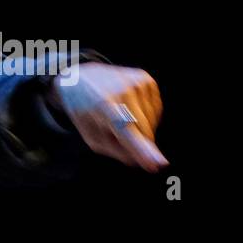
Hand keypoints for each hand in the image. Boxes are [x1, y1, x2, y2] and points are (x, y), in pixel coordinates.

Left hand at [47, 63, 167, 172]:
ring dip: (140, 127)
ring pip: (152, 124)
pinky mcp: (146, 80)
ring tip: (120, 112)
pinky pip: (156, 111)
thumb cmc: (85, 112)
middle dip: (136, 140)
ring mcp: (137, 83)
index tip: (160, 163)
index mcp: (102, 106)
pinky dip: (145, 115)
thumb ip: (116, 151)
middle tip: (114, 127)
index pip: (127, 130)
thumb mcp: (91, 136)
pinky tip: (129, 106)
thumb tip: (144, 160)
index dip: (143, 149)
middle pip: (144, 133)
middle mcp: (122, 91)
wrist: (82, 78)